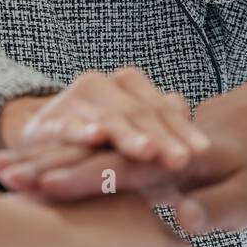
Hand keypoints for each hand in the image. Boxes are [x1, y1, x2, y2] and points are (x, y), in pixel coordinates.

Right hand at [0, 67, 209, 170]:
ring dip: (128, 136)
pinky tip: (94, 138)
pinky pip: (67, 127)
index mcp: (130, 86)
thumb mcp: (140, 138)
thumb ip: (165, 126)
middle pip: (139, 113)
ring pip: (109, 119)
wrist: (43, 145)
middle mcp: (103, 86)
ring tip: (148, 151)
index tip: (202, 151)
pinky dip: (80, 132)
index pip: (162, 108)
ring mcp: (75, 102)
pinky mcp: (49, 124)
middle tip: (181, 160)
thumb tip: (184, 106)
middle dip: (161, 138)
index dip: (182, 129)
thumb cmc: (104, 147)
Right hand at [0, 94, 246, 234]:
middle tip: (7, 177)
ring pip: (72, 147)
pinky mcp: (110, 145)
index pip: (127, 164)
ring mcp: (124, 139)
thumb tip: (183, 217)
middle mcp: (145, 139)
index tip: (50, 188)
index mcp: (174, 154)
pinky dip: (39, 158)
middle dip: (46, 164)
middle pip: (89, 150)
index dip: (86, 175)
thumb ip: (216, 208)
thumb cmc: (243, 171)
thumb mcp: (244, 195)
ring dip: (36, 159)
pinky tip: (5, 171)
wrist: (238, 128)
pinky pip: (69, 149)